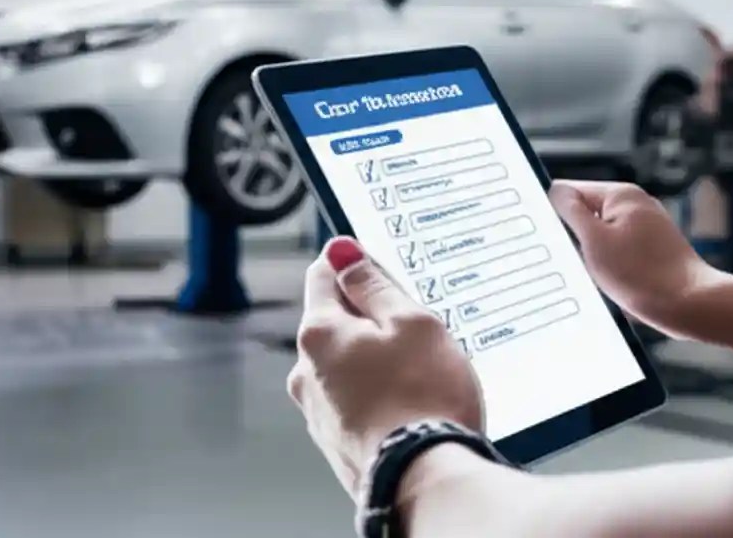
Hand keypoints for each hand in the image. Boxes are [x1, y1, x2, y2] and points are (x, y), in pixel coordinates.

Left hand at [287, 237, 483, 498]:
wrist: (426, 479)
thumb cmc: (424, 398)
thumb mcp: (411, 322)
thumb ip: (374, 285)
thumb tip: (344, 254)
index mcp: (319, 334)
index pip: (323, 275)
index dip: (354, 263)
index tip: (380, 266)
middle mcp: (307, 373)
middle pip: (335, 322)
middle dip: (371, 317)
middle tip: (416, 327)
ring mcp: (319, 411)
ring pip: (346, 363)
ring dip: (377, 357)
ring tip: (420, 371)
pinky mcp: (339, 441)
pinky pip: (355, 399)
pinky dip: (380, 392)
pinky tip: (411, 401)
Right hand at [549, 180, 715, 337]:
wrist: (688, 304)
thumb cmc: (643, 275)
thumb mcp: (594, 241)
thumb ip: (572, 211)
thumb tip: (556, 191)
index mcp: (622, 195)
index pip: (573, 191)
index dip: (558, 215)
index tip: (558, 238)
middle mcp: (638, 205)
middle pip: (589, 214)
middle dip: (580, 238)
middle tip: (587, 260)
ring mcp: (649, 226)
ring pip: (604, 236)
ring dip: (597, 255)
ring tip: (609, 273)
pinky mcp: (655, 248)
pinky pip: (621, 250)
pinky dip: (615, 265)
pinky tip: (622, 280)